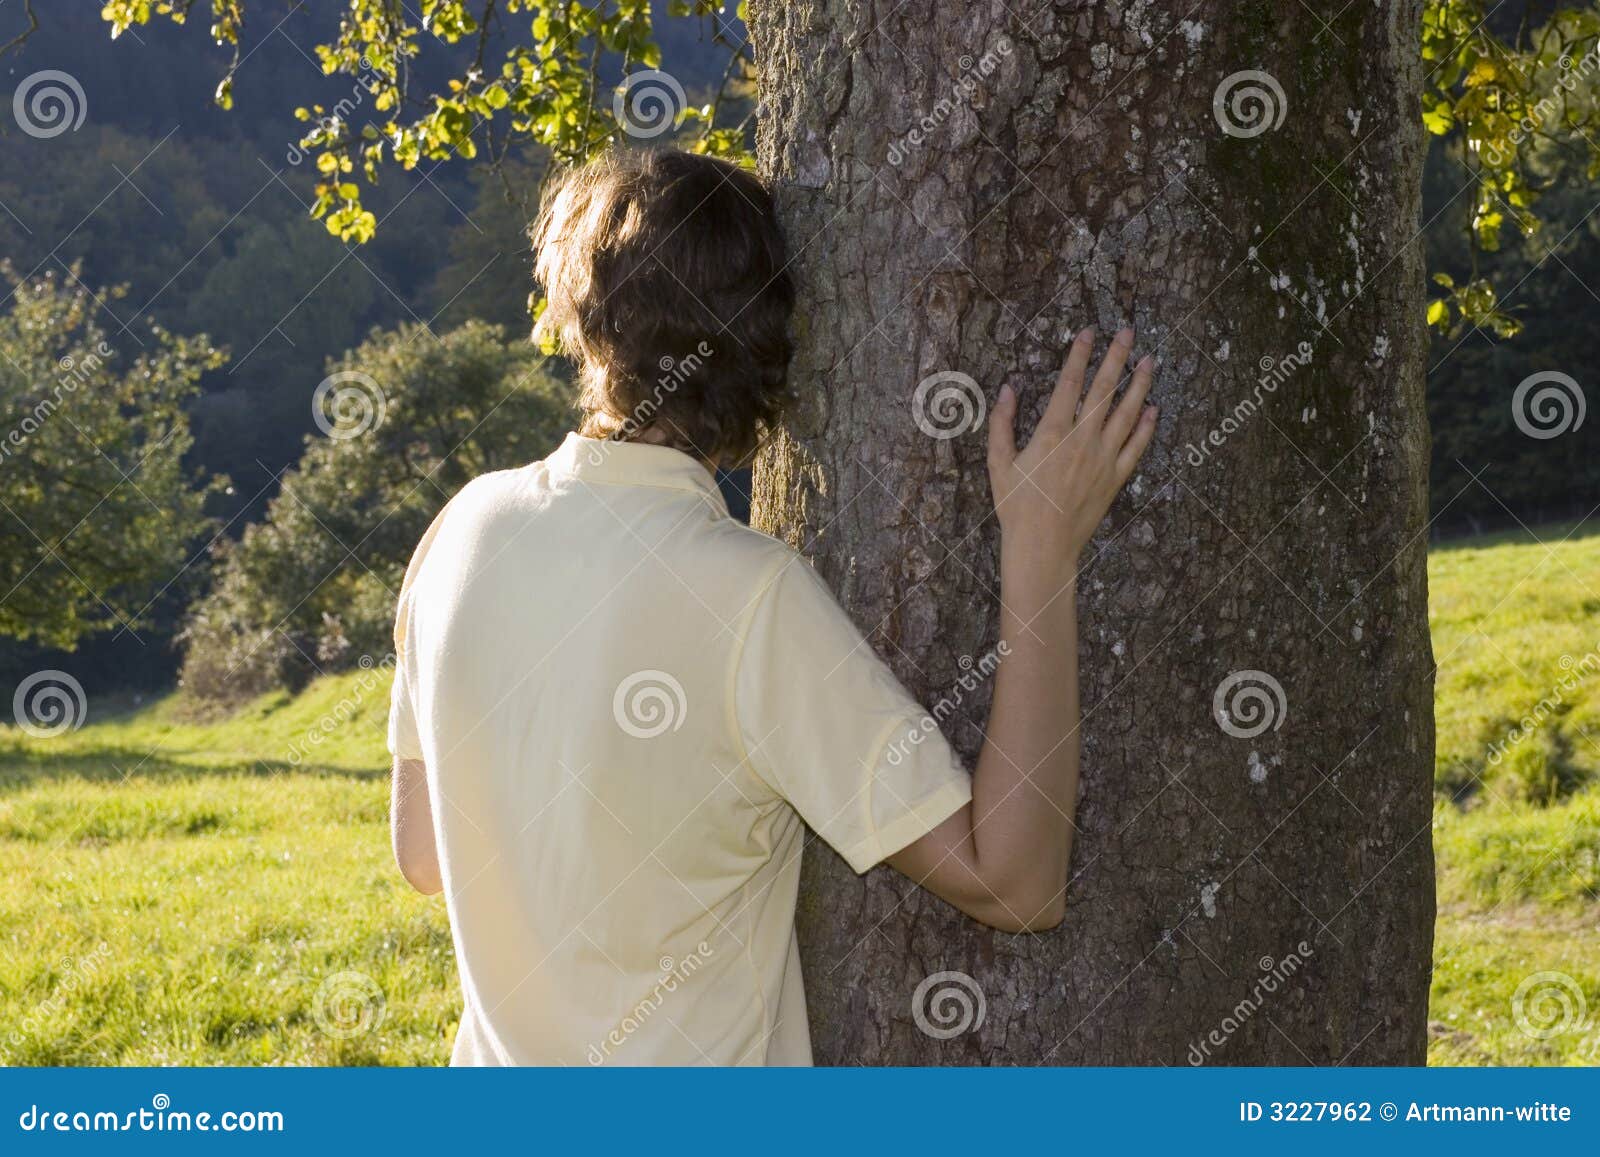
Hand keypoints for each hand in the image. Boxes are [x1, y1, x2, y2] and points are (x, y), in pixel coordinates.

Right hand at [987, 327, 1157, 580]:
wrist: (1043, 545)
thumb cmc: (1016, 506)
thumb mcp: (998, 463)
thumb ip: (1002, 423)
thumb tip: (1007, 388)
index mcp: (1052, 433)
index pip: (1069, 383)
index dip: (1079, 354)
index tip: (1088, 332)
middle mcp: (1083, 440)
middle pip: (1104, 389)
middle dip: (1117, 357)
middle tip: (1128, 332)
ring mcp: (1104, 458)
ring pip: (1128, 412)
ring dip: (1140, 384)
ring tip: (1150, 361)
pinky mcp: (1116, 477)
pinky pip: (1137, 446)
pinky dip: (1148, 426)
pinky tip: (1154, 409)